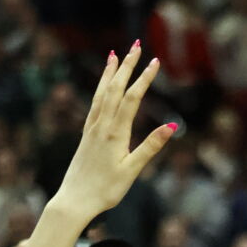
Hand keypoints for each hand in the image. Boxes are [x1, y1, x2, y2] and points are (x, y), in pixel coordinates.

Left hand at [51, 44, 173, 223]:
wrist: (74, 200)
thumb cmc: (105, 190)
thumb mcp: (132, 171)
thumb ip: (151, 147)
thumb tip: (172, 126)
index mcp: (115, 133)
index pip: (132, 98)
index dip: (144, 78)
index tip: (155, 61)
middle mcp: (102, 125)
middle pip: (116, 88)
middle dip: (127, 65)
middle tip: (137, 45)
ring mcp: (92, 128)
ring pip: (102, 93)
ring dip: (110, 72)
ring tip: (115, 54)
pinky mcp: (87, 134)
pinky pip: (94, 104)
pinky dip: (100, 89)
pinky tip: (103, 85)